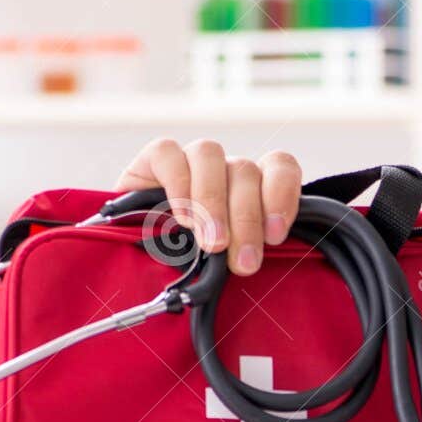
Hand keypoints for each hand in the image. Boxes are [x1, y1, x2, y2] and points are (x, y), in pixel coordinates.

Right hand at [115, 138, 302, 275]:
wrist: (139, 266)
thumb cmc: (193, 268)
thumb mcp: (229, 262)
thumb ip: (249, 253)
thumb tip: (258, 261)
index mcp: (254, 187)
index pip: (279, 166)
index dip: (283, 194)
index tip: (276, 235)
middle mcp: (224, 169)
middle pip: (245, 170)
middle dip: (246, 220)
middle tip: (243, 262)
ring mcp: (190, 160)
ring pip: (209, 154)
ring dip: (212, 202)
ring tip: (211, 244)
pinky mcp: (154, 160)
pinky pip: (168, 153)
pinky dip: (178, 184)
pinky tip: (182, 218)